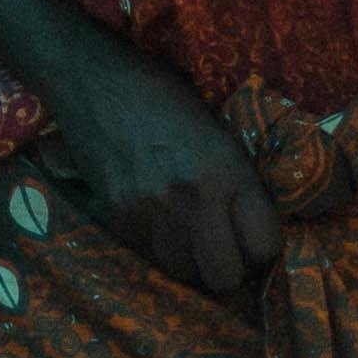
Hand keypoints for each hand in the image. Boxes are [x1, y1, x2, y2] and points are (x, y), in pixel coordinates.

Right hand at [34, 30, 284, 300]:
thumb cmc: (163, 93)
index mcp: (226, 172)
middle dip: (231, 268)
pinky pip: (149, 258)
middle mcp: (191, 200)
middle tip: (227, 249)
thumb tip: (254, 220)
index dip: (264, 249)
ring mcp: (149, 214)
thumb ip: (237, 178)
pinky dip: (159, 249)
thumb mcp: (217, 129)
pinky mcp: (116, 219)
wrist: (92, 79)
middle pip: (224, 278)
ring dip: (192, 262)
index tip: (257, 241)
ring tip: (192, 238)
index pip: (263, 246)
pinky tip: (160, 225)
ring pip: (184, 274)